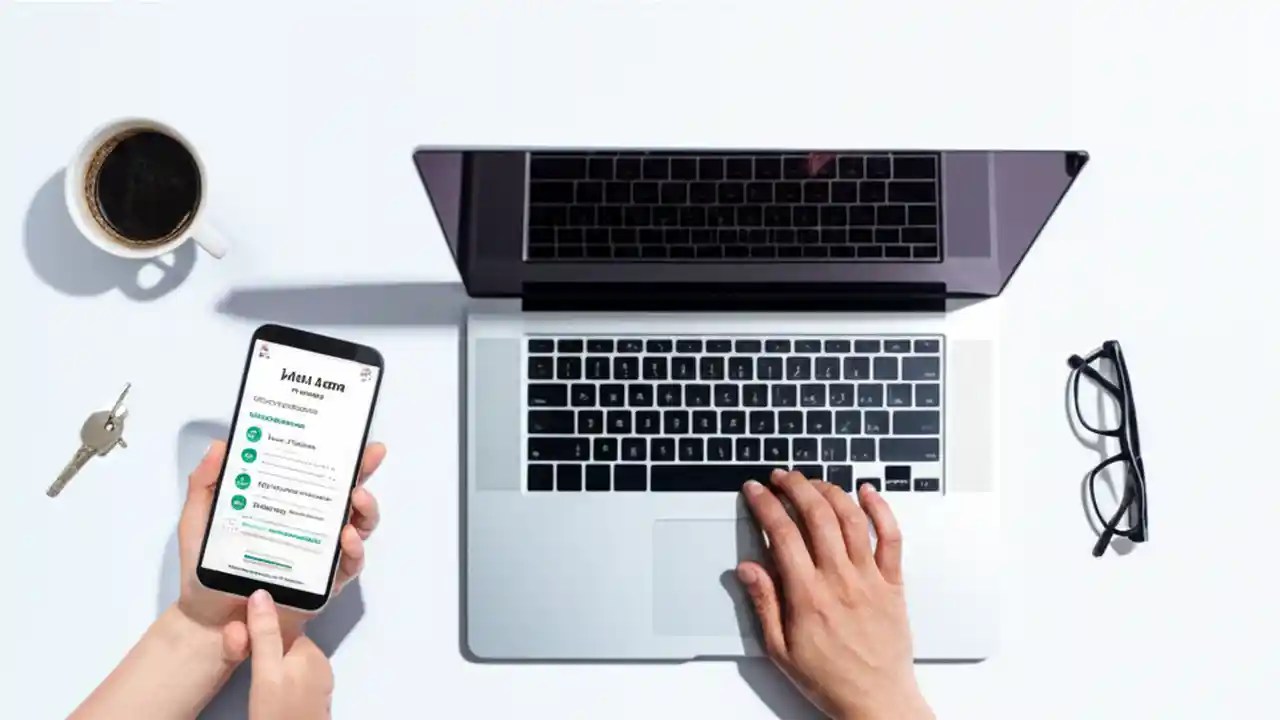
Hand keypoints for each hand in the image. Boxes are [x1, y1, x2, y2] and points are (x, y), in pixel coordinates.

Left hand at [177, 440, 385, 660]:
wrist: (206, 622)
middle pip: (347, 497)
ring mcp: (321, 556)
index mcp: (286, 508)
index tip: (358, 438)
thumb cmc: (205, 570)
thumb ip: (205, 484)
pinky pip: (349, 566)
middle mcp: (310, 528)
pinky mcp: (324, 584)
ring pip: (358, 528)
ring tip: (358, 498)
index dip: (341, 457)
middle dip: (365, 474)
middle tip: (368, 459)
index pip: (318, 477)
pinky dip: (354, 551)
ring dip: (365, 511)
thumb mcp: (199, 521)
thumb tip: (222, 444)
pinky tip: (347, 538)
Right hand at [247, 590, 333, 719]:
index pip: (285, 627)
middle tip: (238, 651)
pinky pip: (292, 679)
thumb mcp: (267, 674)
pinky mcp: (312, 701)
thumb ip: (265, 635)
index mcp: (310, 652)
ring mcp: (318, 684)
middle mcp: (319, 664)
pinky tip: (264, 690)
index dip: (262, 626)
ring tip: (248, 671)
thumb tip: (261, 594)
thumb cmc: (279, 715)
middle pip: (287, 644)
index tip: (239, 629)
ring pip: (288, 662)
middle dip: (264, 646)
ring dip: (269, 663)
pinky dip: (277, 679)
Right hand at [738, 470, 933, 719]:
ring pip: (851, 519)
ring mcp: (870, 579)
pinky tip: (867, 492)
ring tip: (812, 482)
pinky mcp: (893, 583)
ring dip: (830, 491)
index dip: (765, 504)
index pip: (782, 534)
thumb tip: (747, 568)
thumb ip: (764, 604)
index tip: (755, 490)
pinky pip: (891, 537)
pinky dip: (881, 509)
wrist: (876, 701)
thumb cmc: (829, 679)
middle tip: (781, 477)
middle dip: (795, 487)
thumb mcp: (780, 650)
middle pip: (816, 515)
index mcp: (808, 597)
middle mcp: (840, 581)